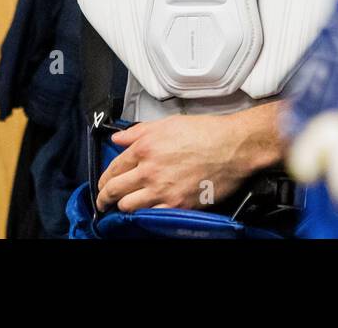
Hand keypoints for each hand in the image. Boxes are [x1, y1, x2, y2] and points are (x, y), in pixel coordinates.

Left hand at [95, 102, 285, 212]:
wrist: (234, 147)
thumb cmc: (207, 132)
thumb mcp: (169, 123)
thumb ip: (139, 131)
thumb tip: (119, 139)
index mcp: (145, 147)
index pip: (114, 167)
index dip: (105, 178)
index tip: (104, 183)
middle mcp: (149, 170)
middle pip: (115, 189)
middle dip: (105, 197)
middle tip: (103, 202)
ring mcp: (162, 189)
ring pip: (128, 206)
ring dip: (122, 207)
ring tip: (123, 207)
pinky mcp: (177, 204)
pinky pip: (150, 215)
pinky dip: (144, 215)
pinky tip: (144, 213)